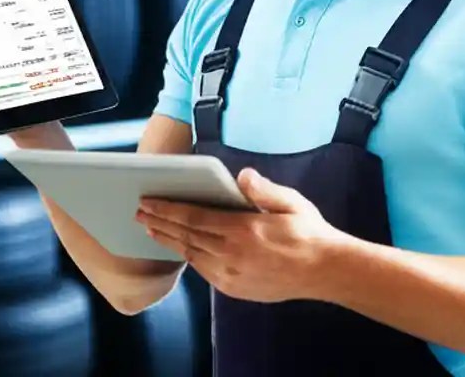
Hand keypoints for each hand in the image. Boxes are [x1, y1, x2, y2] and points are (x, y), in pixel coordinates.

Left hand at [136, 167, 348, 302]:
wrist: (325, 271)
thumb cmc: (308, 232)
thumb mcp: (291, 202)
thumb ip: (263, 190)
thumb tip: (242, 176)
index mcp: (243, 230)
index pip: (194, 217)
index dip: (167, 209)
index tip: (148, 201)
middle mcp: (232, 255)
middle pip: (185, 236)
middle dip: (159, 223)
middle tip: (138, 212)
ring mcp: (232, 275)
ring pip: (191, 255)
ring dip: (169, 240)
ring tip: (151, 228)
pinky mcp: (235, 288)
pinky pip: (203, 270)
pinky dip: (188, 256)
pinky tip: (180, 247)